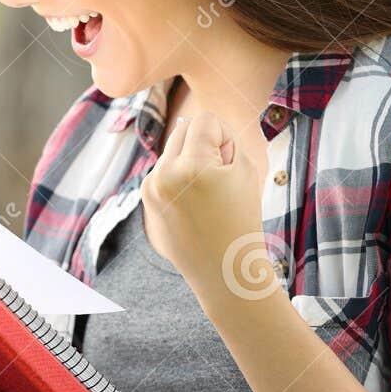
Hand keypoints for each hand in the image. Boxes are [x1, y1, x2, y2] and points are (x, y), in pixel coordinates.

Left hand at [140, 112, 267, 295]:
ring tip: (207, 196)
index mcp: (191, 167)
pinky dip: (179, 178)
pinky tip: (194, 205)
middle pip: (183, 129)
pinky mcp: (146, 200)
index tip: (230, 166)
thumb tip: (189, 126)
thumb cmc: (242, 220)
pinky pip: (164, 171)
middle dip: (204, 144)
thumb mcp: (244, 171)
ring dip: (190, 161)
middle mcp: (163, 175)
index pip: (204, 120)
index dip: (225, 137)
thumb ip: (221, 141)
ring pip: (172, 150)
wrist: (225, 271)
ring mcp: (150, 188)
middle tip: (220, 178)